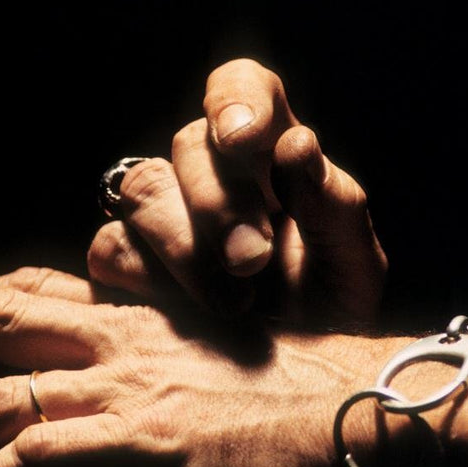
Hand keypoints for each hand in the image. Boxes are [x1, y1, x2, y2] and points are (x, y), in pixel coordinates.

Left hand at [0, 268, 467, 466]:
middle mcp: (123, 337)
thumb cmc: (291, 385)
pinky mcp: (142, 440)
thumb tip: (85, 401)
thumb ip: (143, 364)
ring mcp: (129, 386)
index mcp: (138, 314)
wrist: (348, 404)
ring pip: (3, 394)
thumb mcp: (207, 360)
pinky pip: (39, 457)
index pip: (30, 287)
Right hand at [87, 59, 386, 326]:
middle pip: (188, 144)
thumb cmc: (334, 304)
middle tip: (252, 259)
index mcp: (271, 151)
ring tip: (235, 303)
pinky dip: (149, 282)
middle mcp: (212, 171)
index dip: (234, 99)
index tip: (243, 137)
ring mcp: (165, 213)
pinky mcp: (131, 260)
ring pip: (142, 192)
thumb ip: (334, 205)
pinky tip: (192, 313)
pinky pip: (112, 249)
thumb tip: (297, 145)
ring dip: (184, 248)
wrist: (306, 378)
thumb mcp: (355, 261)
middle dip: (219, 204)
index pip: (241, 88)